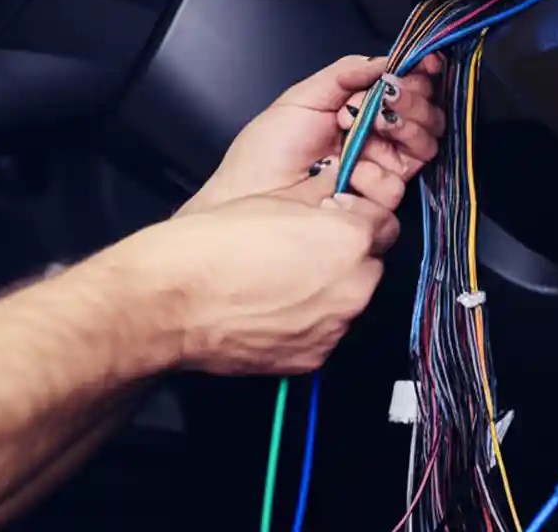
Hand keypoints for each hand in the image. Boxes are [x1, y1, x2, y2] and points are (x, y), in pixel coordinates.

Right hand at [91, 168, 396, 375]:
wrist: (174, 301)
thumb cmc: (213, 246)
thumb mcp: (274, 200)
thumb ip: (319, 204)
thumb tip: (337, 204)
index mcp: (349, 240)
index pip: (383, 224)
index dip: (356, 218)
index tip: (338, 218)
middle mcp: (352, 286)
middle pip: (370, 265)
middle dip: (348, 257)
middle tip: (306, 251)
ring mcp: (334, 326)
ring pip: (349, 300)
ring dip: (330, 291)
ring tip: (282, 282)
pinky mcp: (313, 357)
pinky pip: (325, 333)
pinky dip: (309, 323)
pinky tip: (273, 309)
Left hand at [182, 54, 444, 214]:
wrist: (247, 198)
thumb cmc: (263, 154)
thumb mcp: (301, 100)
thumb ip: (345, 74)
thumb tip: (385, 59)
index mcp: (358, 115)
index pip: (405, 92)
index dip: (420, 76)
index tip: (425, 64)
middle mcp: (374, 142)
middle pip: (424, 117)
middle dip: (413, 100)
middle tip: (390, 95)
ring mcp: (377, 173)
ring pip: (423, 147)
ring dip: (403, 128)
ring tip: (369, 126)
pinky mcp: (375, 207)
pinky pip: (396, 184)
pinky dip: (375, 173)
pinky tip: (349, 172)